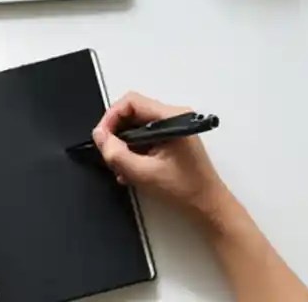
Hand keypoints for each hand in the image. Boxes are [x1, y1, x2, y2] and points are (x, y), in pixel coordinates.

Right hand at [92, 92, 229, 221]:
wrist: (208, 206)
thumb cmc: (184, 190)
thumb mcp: (143, 173)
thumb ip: (117, 153)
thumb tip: (99, 136)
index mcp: (171, 118)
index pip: (131, 102)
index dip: (110, 117)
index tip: (101, 138)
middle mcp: (173, 117)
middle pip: (132, 113)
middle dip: (116, 134)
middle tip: (110, 156)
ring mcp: (172, 128)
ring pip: (135, 127)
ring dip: (124, 146)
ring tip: (123, 169)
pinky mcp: (170, 139)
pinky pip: (144, 137)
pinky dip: (133, 151)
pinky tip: (132, 171)